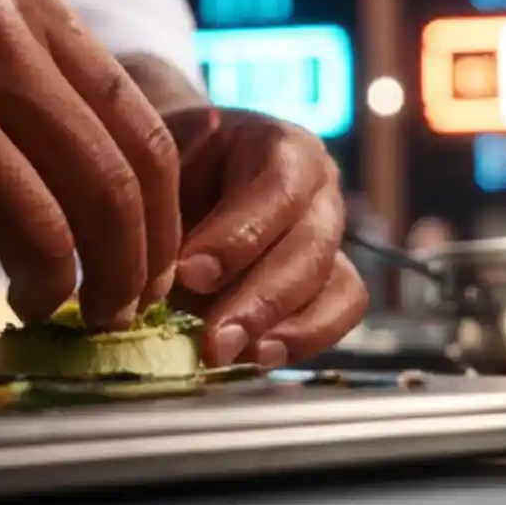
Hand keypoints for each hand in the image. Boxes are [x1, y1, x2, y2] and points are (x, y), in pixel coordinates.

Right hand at [0, 0, 178, 328]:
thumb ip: (38, 89)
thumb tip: (111, 202)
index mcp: (25, 9)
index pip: (142, 133)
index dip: (163, 224)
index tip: (153, 273)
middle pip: (109, 187)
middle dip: (127, 273)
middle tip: (112, 311)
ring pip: (39, 228)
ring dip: (52, 289)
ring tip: (35, 302)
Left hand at [165, 108, 367, 366]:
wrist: (187, 184)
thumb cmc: (174, 169)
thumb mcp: (163, 163)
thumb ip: (165, 193)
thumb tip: (168, 235)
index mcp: (282, 146)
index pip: (276, 188)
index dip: (237, 235)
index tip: (188, 272)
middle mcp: (320, 188)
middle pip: (309, 246)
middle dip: (258, 298)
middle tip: (211, 338)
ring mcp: (332, 235)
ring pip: (335, 283)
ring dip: (285, 327)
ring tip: (234, 355)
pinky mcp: (335, 279)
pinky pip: (342, 310)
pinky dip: (306, 340)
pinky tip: (258, 359)